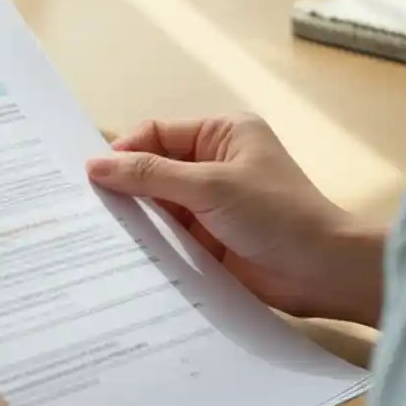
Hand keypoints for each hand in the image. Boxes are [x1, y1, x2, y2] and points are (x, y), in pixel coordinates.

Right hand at [87, 114, 384, 325]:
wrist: (322, 272)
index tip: (90, 178)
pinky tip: (119, 257)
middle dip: (124, 188)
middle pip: (152, 170)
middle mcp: (213, 165)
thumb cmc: (277, 215)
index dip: (124, 153)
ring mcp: (210, 205)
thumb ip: (151, 175)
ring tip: (94, 236)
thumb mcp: (210, 186)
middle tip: (83, 209)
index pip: (157, 134)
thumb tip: (95, 165)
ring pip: (157, 207)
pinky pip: (168, 237)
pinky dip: (148, 245)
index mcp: (221, 134)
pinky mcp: (208, 241)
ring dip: (135, 220)